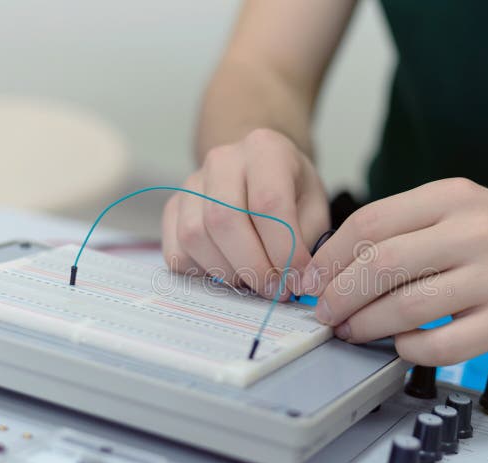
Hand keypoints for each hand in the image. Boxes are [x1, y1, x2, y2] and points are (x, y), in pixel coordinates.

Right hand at [162, 128, 329, 298]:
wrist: (259, 169)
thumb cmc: (290, 189)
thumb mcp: (314, 204)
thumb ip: (307, 239)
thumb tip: (298, 280)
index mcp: (264, 149)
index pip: (268, 203)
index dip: (283, 249)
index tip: (297, 277)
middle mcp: (222, 160)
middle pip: (224, 220)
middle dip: (253, 266)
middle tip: (274, 289)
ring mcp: (191, 183)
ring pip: (195, 236)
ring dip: (227, 272)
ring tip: (253, 281)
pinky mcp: (173, 207)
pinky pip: (176, 251)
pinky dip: (201, 273)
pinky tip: (227, 271)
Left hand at [302, 178, 487, 364]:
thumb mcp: (458, 209)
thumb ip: (403, 228)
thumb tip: (335, 266)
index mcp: (452, 197)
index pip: (370, 223)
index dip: (330, 259)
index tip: (311, 281)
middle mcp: (474, 232)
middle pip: (381, 265)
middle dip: (339, 296)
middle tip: (324, 313)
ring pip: (406, 307)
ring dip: (366, 325)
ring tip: (352, 331)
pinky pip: (441, 345)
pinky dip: (408, 349)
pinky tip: (400, 345)